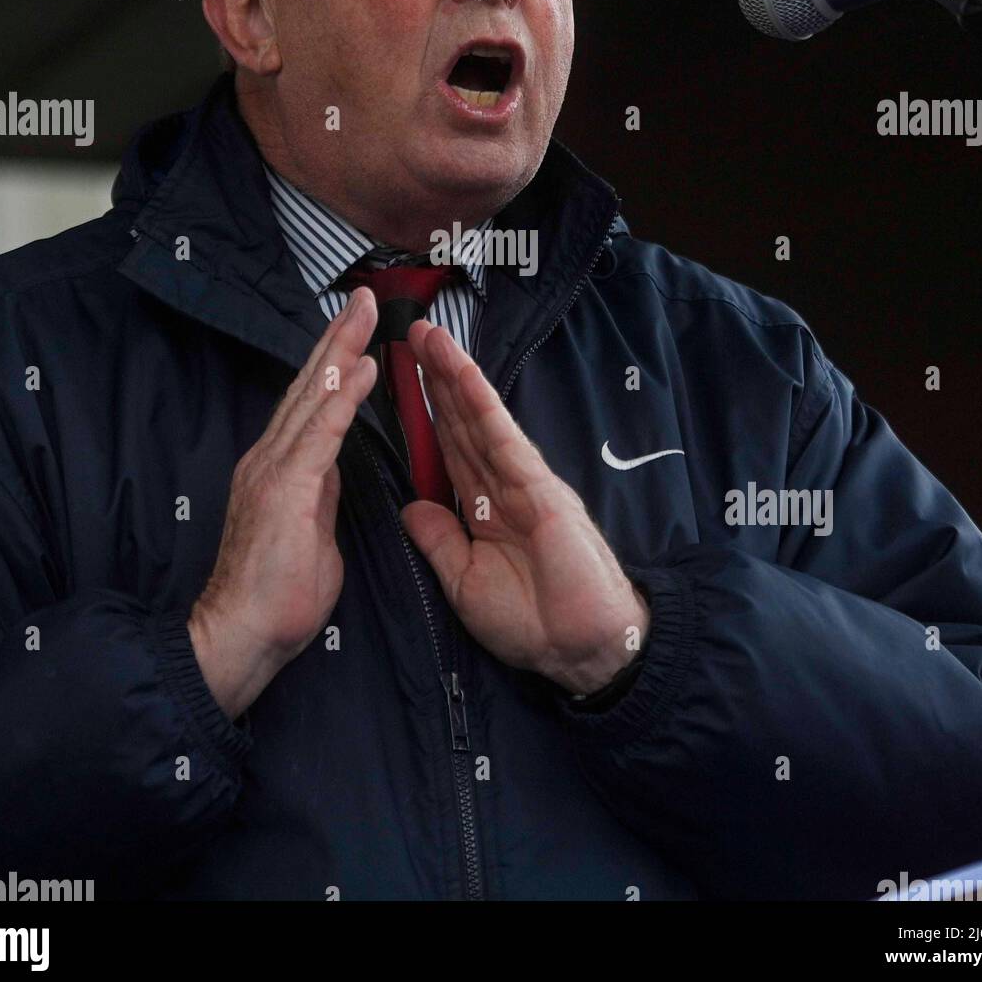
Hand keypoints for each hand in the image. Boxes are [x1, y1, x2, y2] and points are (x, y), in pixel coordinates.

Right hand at [188, 287, 378, 719]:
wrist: (240, 637)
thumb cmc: (276, 598)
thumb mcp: (311, 534)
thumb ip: (320, 495)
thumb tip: (334, 468)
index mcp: (278, 469)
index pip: (311, 404)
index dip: (334, 363)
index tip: (357, 330)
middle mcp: (269, 458)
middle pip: (309, 385)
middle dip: (338, 337)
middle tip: (366, 297)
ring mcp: (273, 469)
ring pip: (313, 395)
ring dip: (342, 349)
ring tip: (367, 311)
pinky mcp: (285, 487)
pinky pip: (321, 431)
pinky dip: (343, 395)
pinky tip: (361, 366)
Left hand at [400, 320, 649, 696]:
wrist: (578, 648)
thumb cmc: (531, 623)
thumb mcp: (465, 583)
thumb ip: (440, 541)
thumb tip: (412, 508)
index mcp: (485, 508)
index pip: (450, 448)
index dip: (428, 412)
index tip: (404, 377)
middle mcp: (502, 484)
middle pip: (462, 421)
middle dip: (436, 378)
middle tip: (412, 333)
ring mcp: (522, 480)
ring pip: (480, 419)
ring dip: (454, 376)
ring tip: (429, 337)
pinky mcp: (539, 485)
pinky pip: (503, 437)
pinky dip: (482, 403)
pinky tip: (463, 375)